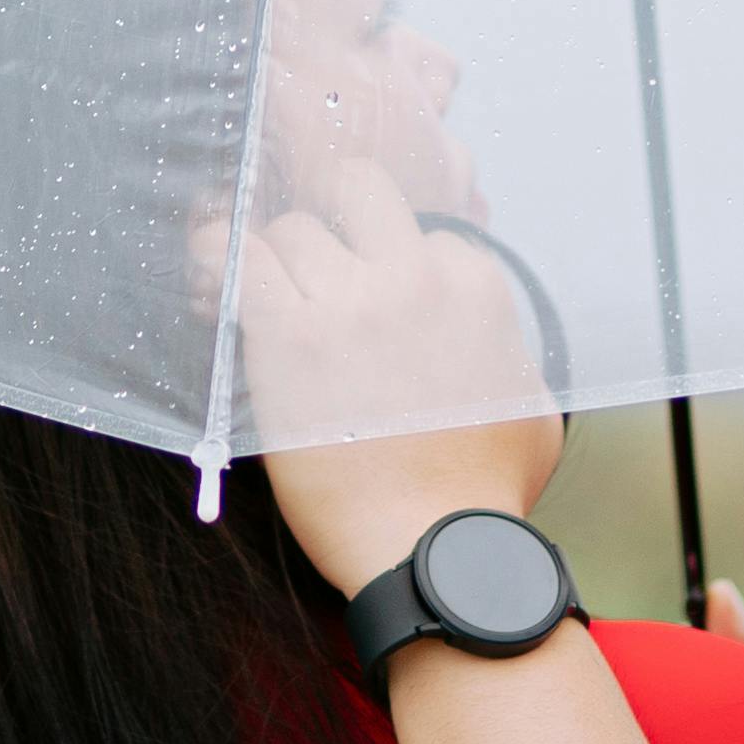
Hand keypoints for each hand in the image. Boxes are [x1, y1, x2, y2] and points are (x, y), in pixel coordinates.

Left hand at [226, 153, 563, 585]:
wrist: (432, 548)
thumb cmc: (484, 494)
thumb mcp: (533, 408)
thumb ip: (510, 353)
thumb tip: (492, 345)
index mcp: (474, 287)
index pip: (423, 233)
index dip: (392, 264)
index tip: (373, 293)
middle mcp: (414, 276)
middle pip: (355, 196)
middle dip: (335, 222)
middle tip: (317, 265)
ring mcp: (349, 300)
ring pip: (292, 228)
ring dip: (278, 258)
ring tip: (267, 294)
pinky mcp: (288, 334)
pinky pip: (237, 257)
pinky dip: (218, 251)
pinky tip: (210, 257)